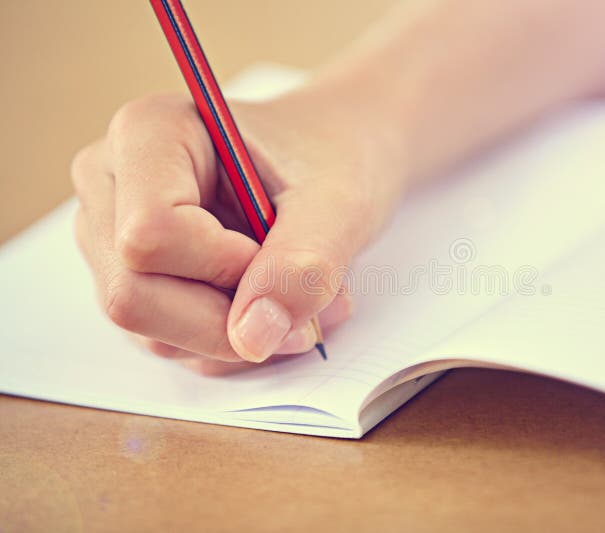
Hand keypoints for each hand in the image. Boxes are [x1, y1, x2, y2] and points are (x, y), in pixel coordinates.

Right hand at [71, 89, 404, 374]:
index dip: (222, 268)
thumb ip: (304, 264)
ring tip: (306, 299)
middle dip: (231, 321)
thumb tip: (253, 338)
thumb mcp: (340, 202)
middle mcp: (113, 185)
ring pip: (153, 333)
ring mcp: (113, 240)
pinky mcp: (137, 283)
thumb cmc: (332, 158)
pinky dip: (235, 343)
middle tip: (313, 308)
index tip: (281, 258)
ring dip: (242, 337)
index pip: (149, 234)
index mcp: (149, 133)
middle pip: (133, 295)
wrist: (334, 158)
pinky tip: (276, 307)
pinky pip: (172, 345)